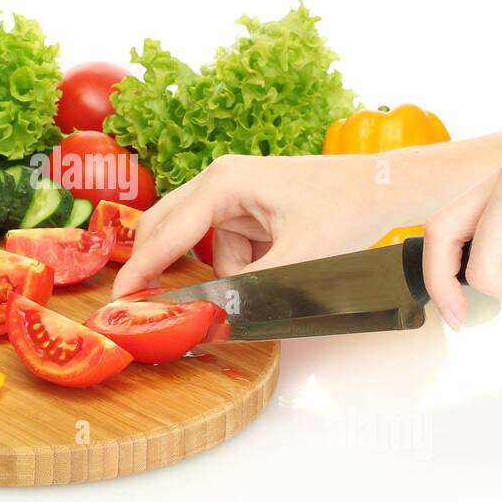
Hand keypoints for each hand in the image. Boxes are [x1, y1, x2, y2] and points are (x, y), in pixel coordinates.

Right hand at [112, 153, 411, 296]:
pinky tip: (280, 259)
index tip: (119, 299)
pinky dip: (245, 266)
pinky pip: (227, 248)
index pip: (166, 231)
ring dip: (227, 273)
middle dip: (167, 271)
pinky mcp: (247, 209)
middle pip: (168, 231)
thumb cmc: (346, 208)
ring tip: (275, 270)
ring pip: (203, 248)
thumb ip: (251, 292)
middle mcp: (219, 182)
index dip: (140, 269)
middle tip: (150, 307)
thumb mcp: (299, 258)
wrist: (383, 187)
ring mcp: (232, 195)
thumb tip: (214, 319)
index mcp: (223, 182)